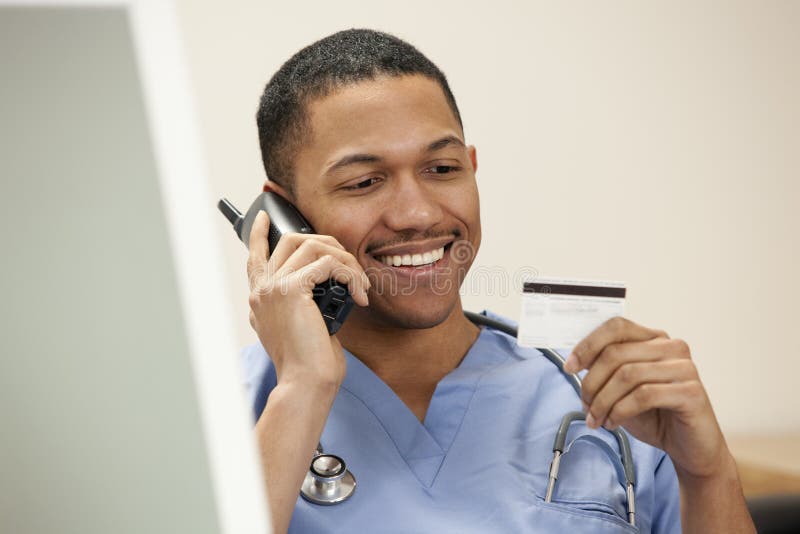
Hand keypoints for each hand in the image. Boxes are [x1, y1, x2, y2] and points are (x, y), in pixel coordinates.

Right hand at [247, 210, 369, 388]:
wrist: (306, 382)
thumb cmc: (309, 363)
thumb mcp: (300, 328)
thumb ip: (300, 304)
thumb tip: (324, 286)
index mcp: (260, 300)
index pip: (255, 257)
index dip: (260, 234)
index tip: (266, 216)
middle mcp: (261, 291)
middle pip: (291, 241)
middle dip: (326, 244)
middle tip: (349, 263)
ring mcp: (273, 287)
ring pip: (313, 246)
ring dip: (345, 261)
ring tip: (360, 284)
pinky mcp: (291, 289)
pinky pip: (328, 263)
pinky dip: (350, 274)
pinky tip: (360, 294)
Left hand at [564, 317, 727, 478]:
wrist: (690, 449)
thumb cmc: (655, 417)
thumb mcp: (622, 390)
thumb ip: (604, 371)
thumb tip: (575, 363)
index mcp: (654, 339)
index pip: (616, 327)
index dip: (588, 345)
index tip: (570, 367)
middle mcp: (672, 347)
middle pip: (616, 353)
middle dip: (592, 382)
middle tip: (585, 405)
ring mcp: (684, 368)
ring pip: (627, 374)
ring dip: (603, 401)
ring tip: (596, 419)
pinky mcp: (691, 391)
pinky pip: (644, 395)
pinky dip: (620, 411)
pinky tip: (613, 423)